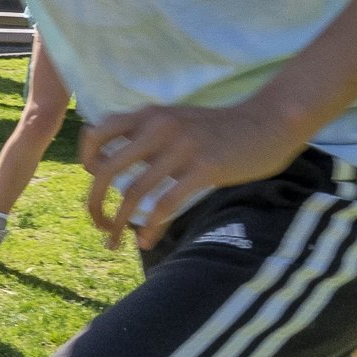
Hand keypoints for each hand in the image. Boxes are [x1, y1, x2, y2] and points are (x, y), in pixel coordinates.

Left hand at [79, 102, 308, 249]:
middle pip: (107, 169)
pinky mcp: (204, 169)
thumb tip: (119, 163)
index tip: (95, 183)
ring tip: (114, 240)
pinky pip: (166, 204)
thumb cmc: (221, 128)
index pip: (96, 133)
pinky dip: (151, 226)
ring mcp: (181, 148)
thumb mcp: (177, 119)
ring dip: (119, 221)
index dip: (86, 161)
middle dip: (94, 202)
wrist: (270, 121)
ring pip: (134, 191)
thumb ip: (149, 135)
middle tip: (96, 223)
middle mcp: (159, 128)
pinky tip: (146, 241)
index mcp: (148, 115)